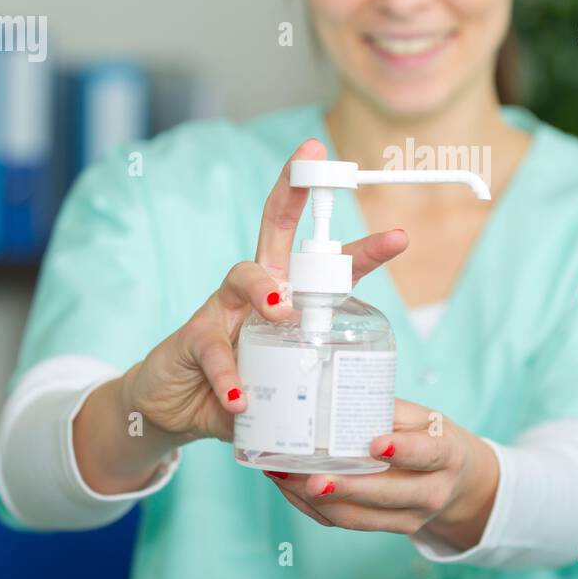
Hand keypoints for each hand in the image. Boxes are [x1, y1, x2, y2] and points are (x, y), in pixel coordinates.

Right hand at [120, 137, 408, 443]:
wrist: (177, 410)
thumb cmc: (243, 386)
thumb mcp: (291, 389)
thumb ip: (324, 391)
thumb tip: (382, 414)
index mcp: (288, 297)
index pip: (328, 265)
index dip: (363, 249)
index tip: (400, 237)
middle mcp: (257, 291)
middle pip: (274, 228)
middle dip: (292, 191)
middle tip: (312, 164)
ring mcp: (223, 309)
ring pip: (243, 275)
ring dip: (264, 291)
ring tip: (281, 314)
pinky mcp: (193, 338)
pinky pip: (213, 348)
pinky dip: (229, 374)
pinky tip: (241, 396)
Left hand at [264, 398, 500, 549]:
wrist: (456, 480)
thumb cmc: (431, 438)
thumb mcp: (423, 417)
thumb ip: (388, 409)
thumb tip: (335, 394)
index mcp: (447, 455)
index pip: (428, 454)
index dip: (403, 451)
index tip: (376, 444)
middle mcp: (433, 492)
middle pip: (386, 494)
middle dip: (345, 487)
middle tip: (311, 478)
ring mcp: (411, 517)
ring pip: (360, 517)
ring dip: (317, 500)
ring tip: (284, 477)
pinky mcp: (390, 528)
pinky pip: (347, 523)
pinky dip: (314, 507)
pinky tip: (290, 487)